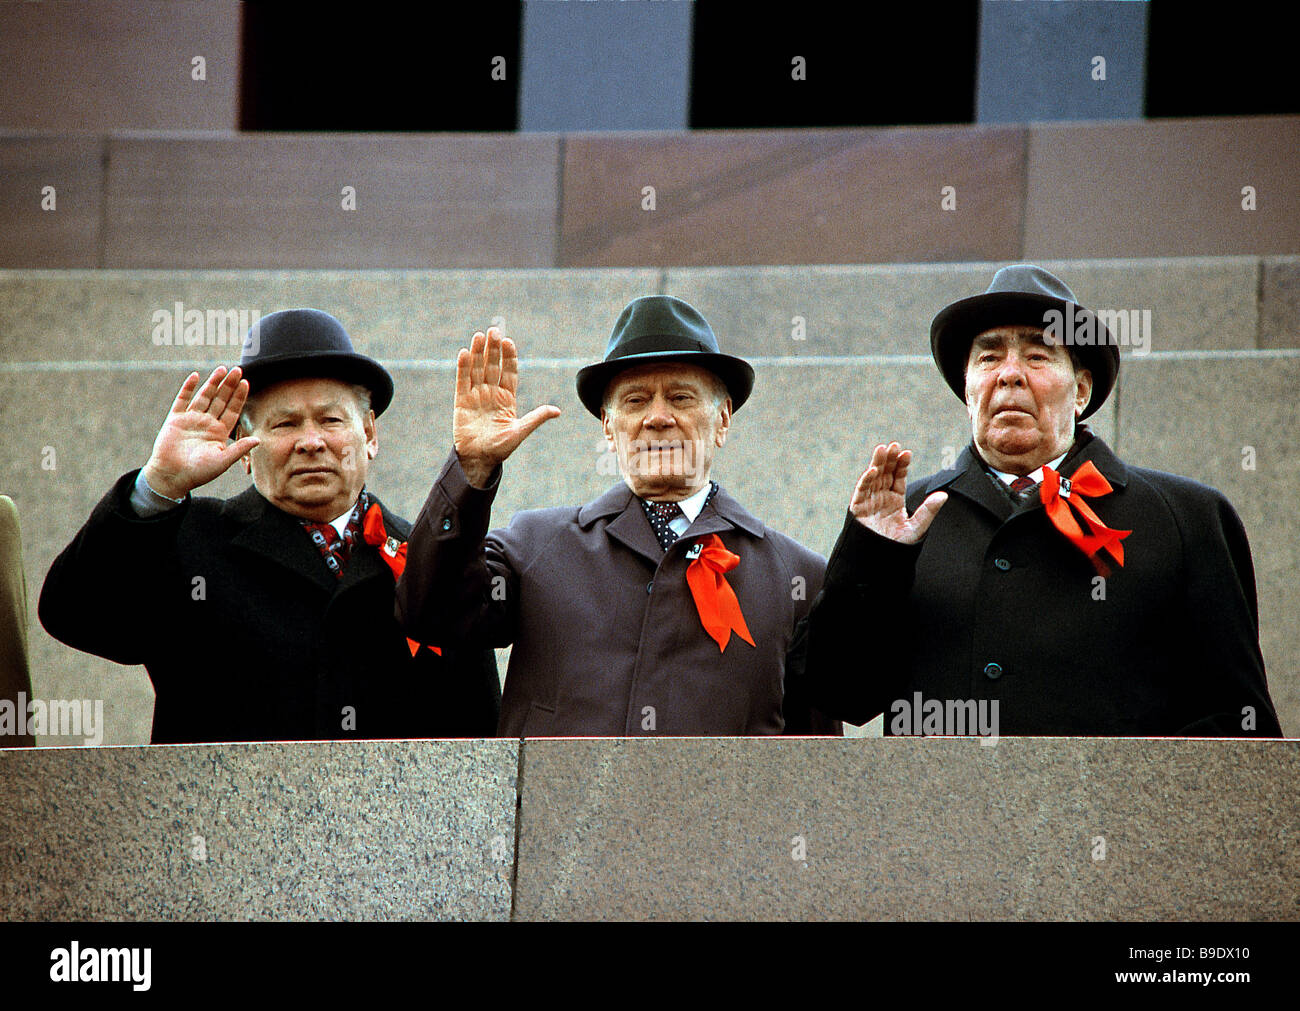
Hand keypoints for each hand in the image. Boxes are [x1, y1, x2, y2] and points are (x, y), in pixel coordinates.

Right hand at [141, 367, 259, 499]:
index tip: (246, 383)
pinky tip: (196, 376)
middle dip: (229, 385)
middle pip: (220, 400)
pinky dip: (188, 388)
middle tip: (238, 370)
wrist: (172, 476)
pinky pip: (182, 400)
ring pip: (204, 396)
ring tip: (222, 369)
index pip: (232, 410)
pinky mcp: (175, 419)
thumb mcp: (222, 461)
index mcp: (220, 432)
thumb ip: (239, 449)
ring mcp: (191, 419)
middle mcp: (207, 423)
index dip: (239, 397)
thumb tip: (258, 440)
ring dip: (213, 383)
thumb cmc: (199, 472)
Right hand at [453, 327, 559, 486]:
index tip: (509, 342)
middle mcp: (491, 393)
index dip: (509, 357)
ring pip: (477, 369)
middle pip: (492, 366)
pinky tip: (465, 353)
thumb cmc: (501, 448)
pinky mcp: (461, 401)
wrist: (479, 459)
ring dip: (478, 353)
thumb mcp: (521, 431)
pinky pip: (462, 381)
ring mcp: (476, 396)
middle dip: (493, 349)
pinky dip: (463, 367)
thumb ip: (536, 418)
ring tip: (479, 336)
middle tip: (494, 330)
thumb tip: (557, 411)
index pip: (509, 372)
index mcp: (507, 398)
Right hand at [849, 442, 946, 543]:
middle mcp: (882, 497)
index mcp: (896, 500)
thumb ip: (928, 511)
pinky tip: (873, 470)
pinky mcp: (858, 508)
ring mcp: (869, 501)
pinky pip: (861, 490)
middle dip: (889, 459)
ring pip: (873, 477)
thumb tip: (944, 495)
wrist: (879, 561)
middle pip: (885, 473)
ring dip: (877, 463)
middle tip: (894, 445)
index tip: (907, 453)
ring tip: (882, 449)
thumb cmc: (897, 546)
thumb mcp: (916, 528)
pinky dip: (866, 479)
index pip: (898, 477)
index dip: (902, 465)